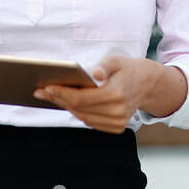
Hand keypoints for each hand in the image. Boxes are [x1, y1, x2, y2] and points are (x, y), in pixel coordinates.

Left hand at [33, 55, 153, 133]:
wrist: (147, 84)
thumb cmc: (127, 69)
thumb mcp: (117, 60)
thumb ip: (104, 66)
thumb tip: (94, 73)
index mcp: (116, 94)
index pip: (80, 98)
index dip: (60, 93)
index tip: (45, 88)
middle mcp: (117, 111)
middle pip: (78, 109)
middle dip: (58, 99)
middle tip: (40, 92)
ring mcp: (118, 122)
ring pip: (82, 117)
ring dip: (66, 107)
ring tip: (52, 96)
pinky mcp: (117, 127)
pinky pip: (90, 122)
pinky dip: (79, 113)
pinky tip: (69, 103)